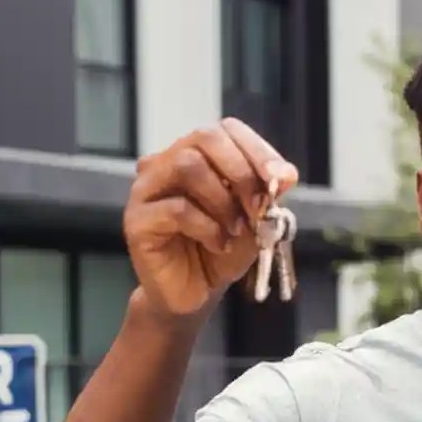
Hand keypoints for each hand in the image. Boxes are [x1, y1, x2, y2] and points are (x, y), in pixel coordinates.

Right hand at [123, 118, 299, 320]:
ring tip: (236, 229)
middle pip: (203, 138)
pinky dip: (207, 227)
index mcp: (197, 155)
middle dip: (241, 171)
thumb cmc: (222, 249)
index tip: (284, 179)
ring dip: (222, 199)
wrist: (197, 292)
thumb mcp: (255, 218)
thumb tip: (285, 174)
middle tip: (257, 206)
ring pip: (187, 166)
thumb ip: (266, 193)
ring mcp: (147, 189)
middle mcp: (167, 163)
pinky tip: (217, 244)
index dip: (258, 149)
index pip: (226, 130)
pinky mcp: (137, 220)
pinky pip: (176, 209)